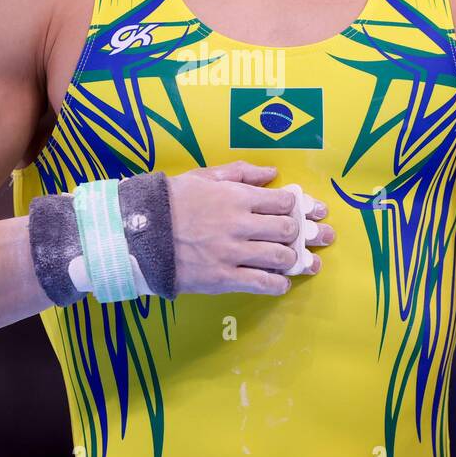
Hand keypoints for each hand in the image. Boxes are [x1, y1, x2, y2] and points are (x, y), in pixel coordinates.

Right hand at [166, 161, 332, 295]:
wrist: (139, 233)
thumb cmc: (170, 201)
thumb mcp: (204, 176)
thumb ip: (241, 173)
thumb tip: (272, 173)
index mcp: (236, 197)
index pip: (282, 201)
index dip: (300, 206)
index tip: (307, 209)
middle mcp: (240, 224)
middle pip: (287, 229)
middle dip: (306, 233)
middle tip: (316, 236)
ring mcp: (233, 253)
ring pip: (280, 256)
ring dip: (296, 258)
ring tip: (301, 260)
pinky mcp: (224, 278)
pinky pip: (262, 283)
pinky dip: (278, 283)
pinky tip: (283, 282)